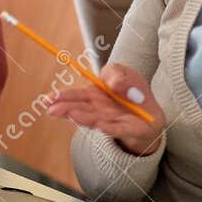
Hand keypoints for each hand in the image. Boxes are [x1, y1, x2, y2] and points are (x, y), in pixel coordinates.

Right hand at [45, 62, 165, 155]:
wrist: (151, 114)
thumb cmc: (133, 92)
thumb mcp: (124, 73)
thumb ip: (114, 72)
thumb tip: (110, 84)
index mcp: (94, 96)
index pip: (75, 96)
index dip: (62, 97)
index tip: (49, 98)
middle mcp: (98, 110)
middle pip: (80, 109)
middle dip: (65, 108)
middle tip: (51, 109)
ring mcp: (111, 120)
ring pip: (95, 119)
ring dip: (83, 117)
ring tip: (70, 114)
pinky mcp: (127, 128)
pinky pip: (117, 128)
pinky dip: (109, 127)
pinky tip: (100, 125)